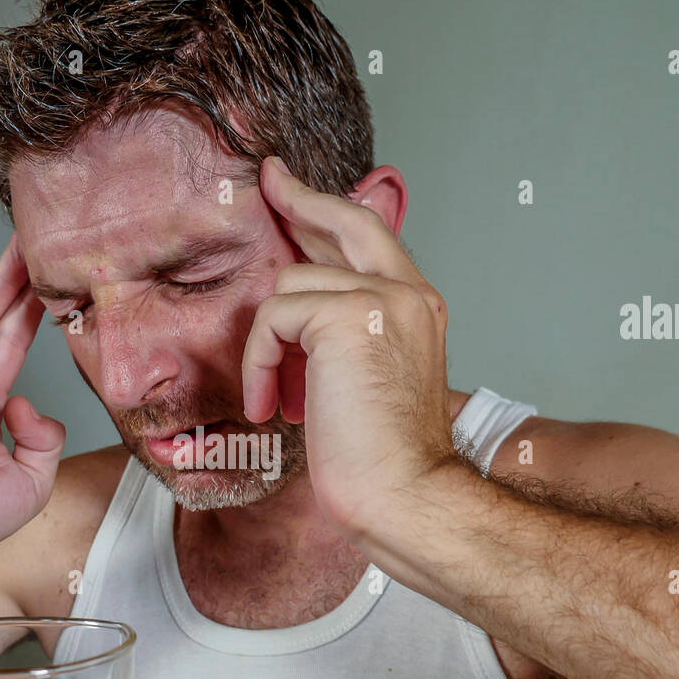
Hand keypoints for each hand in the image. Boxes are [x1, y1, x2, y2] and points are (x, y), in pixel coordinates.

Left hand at [243, 156, 453, 538]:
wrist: (404, 496)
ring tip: (277, 400)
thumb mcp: (366, 384)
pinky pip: (273, 318)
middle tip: (268, 181)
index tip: (292, 190)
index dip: (330, 211)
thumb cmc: (383, 461)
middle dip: (300, 198)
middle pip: (347, 221)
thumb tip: (298, 315)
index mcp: (418, 309)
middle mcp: (409, 294)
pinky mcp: (347, 317)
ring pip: (290, 285)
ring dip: (267, 348)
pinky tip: (273, 406)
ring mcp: (382, 299)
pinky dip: (261, 364)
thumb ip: (344, 340)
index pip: (371, 240)